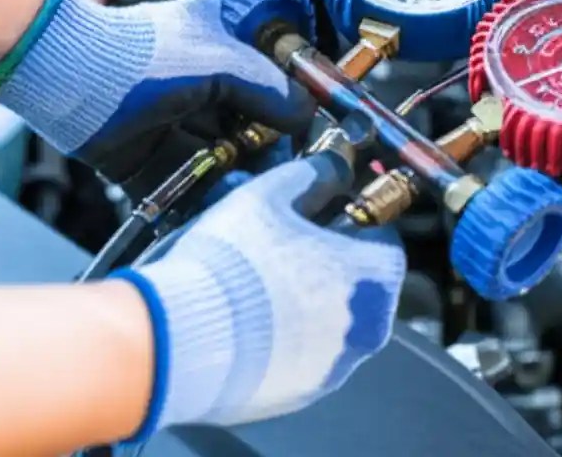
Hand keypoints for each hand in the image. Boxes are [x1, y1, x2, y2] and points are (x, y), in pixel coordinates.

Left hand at [0, 0, 314, 181]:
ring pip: (224, 158)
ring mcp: (175, 123)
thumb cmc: (140, 56)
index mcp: (219, 44)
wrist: (67, 78)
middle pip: (251, 126)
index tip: (309, 133)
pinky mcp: (151, 159)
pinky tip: (225, 203)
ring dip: (241, 176)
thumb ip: (269, 89)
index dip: (292, 106)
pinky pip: (189, 183)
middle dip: (268, 150)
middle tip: (286, 172)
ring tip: (255, 190)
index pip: (271, 80)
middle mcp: (201, 84)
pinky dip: (206, 196)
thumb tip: (305, 115)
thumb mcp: (220, 62)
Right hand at [113, 154, 405, 438]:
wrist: (178, 340)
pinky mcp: (301, 395)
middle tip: (284, 244)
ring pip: (332, 321)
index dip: (351, 217)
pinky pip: (304, 356)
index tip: (323, 210)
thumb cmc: (231, 263)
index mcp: (374, 277)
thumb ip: (312, 175)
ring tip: (257, 283)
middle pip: (359, 282)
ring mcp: (336, 368)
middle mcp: (368, 329)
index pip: (383, 237)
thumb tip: (332, 166)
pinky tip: (247, 321)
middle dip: (328, 260)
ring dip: (307, 300)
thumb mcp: (268, 196)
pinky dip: (286, 338)